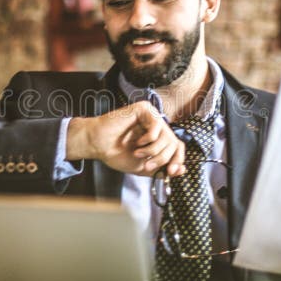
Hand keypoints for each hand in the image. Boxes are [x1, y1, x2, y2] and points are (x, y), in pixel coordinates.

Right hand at [66, 101, 185, 177]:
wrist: (98, 146)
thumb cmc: (117, 154)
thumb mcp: (144, 166)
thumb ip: (162, 168)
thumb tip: (182, 170)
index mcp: (158, 137)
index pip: (178, 147)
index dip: (178, 160)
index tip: (170, 171)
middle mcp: (157, 125)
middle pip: (174, 142)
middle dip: (162, 158)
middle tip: (147, 165)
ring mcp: (151, 116)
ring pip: (167, 135)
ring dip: (153, 150)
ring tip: (138, 153)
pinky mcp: (144, 109)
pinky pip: (157, 125)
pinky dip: (149, 138)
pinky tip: (137, 142)